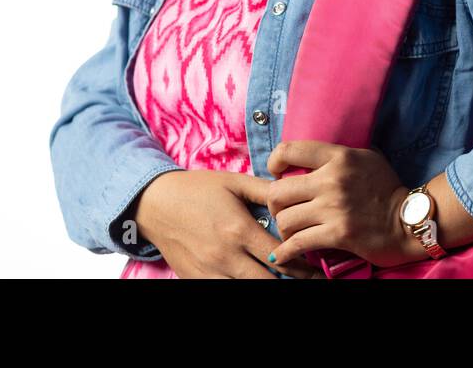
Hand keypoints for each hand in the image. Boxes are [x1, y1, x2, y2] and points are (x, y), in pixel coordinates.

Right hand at [130, 169, 321, 278]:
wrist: (155, 204)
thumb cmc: (197, 189)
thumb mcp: (234, 182)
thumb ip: (266, 190)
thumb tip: (295, 195)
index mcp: (238, 229)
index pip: (280, 257)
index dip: (303, 266)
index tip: (317, 268)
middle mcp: (226, 255)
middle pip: (268, 282)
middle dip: (292, 283)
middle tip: (311, 280)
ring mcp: (210, 272)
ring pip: (249, 290)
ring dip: (268, 285)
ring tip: (285, 281)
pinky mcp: (196, 280)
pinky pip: (225, 290)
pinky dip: (242, 286)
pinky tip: (254, 279)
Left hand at [264, 140, 421, 268]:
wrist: (410, 221)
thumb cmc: (386, 188)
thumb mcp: (366, 158)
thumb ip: (338, 155)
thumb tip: (309, 156)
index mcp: (338, 157)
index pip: (289, 150)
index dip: (274, 162)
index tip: (276, 173)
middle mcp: (333, 180)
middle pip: (278, 190)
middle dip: (274, 204)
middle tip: (282, 210)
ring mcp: (335, 208)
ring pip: (285, 219)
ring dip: (283, 229)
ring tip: (290, 231)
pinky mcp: (339, 234)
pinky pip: (298, 243)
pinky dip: (285, 252)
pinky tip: (281, 255)